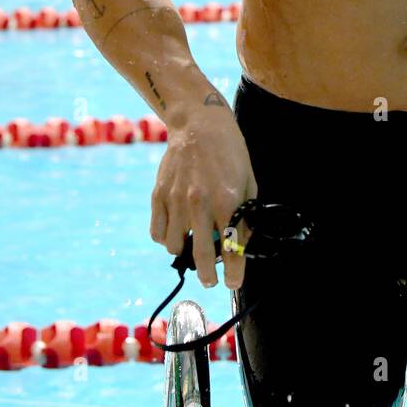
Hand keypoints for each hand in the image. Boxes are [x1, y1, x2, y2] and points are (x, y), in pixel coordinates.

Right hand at [150, 106, 258, 290]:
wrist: (199, 124)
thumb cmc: (230, 152)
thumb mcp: (248, 181)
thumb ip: (245, 213)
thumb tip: (241, 244)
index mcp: (225, 200)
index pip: (231, 247)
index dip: (234, 271)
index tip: (234, 283)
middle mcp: (198, 203)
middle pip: (201, 257)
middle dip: (208, 276)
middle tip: (211, 280)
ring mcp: (175, 200)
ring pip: (175, 247)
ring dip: (186, 252)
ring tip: (193, 245)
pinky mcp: (158, 195)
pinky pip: (158, 233)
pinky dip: (167, 239)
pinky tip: (177, 232)